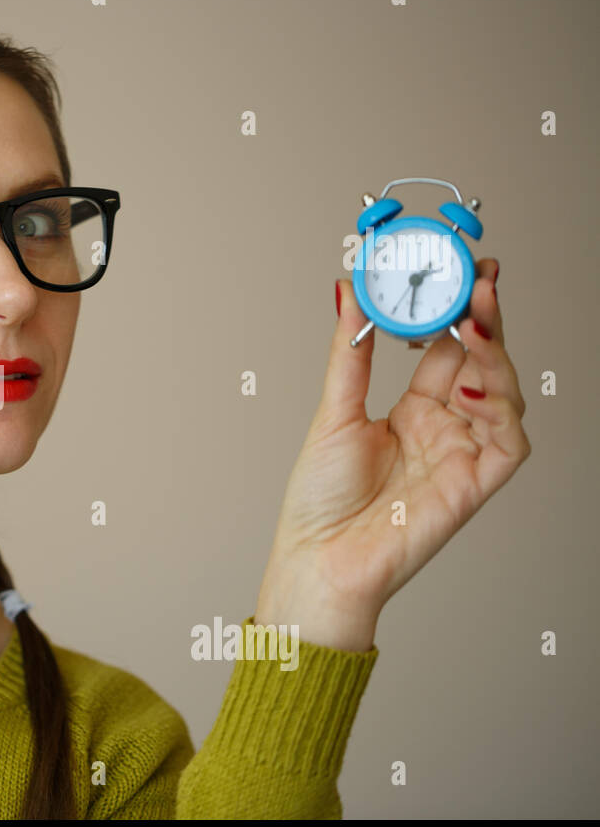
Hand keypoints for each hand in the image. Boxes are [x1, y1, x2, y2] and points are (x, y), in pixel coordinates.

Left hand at [254, 258, 530, 650]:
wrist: (318, 560)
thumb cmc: (318, 502)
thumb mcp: (333, 413)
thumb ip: (351, 353)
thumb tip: (349, 290)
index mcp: (410, 411)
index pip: (446, 347)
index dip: (457, 308)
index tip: (461, 266)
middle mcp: (442, 429)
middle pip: (480, 363)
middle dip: (484, 317)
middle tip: (481, 276)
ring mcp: (461, 455)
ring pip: (503, 395)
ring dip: (495, 354)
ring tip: (475, 317)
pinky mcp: (473, 485)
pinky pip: (507, 441)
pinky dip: (498, 408)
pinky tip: (471, 382)